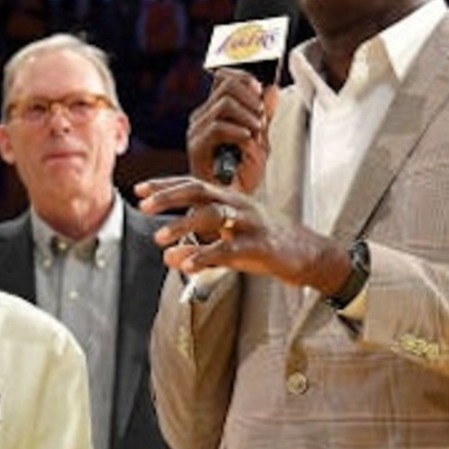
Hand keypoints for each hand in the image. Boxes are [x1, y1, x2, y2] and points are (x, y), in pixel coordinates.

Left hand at [136, 177, 351, 294]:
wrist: (309, 255)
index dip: (166, 184)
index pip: (194, 184)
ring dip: (183, 225)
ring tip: (159, 239)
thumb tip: (168, 256)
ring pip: (213, 216)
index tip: (140, 188)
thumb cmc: (267, 245)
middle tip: (144, 205)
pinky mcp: (259, 246)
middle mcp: (239, 205)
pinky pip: (229, 249)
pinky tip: (186, 264)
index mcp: (231, 199)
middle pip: (200, 191)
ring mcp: (250, 224)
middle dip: (170, 196)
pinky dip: (205, 255)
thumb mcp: (230, 242)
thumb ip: (199, 246)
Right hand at [186, 69, 273, 192]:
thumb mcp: (261, 138)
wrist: (232, 204)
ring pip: (224, 104)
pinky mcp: (196, 147)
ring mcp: (197, 131)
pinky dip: (237, 131)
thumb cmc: (243, 176)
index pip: (224, 78)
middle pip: (226, 86)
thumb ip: (265, 114)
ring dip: (247, 116)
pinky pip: (217, 127)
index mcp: (214, 112)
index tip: (261, 92)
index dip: (245, 78)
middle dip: (251, 99)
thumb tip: (272, 90)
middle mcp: (202, 118)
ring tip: (257, 132)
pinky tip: (247, 139)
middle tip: (262, 118)